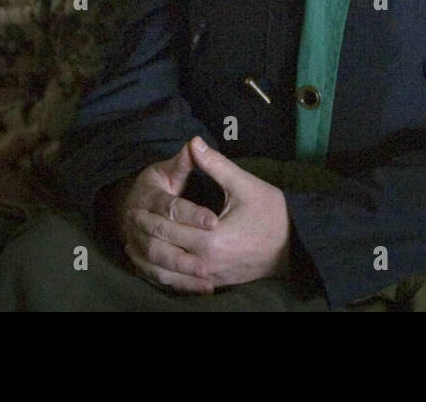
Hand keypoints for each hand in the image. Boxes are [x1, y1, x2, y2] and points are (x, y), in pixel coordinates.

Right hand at [117, 141, 219, 293]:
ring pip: (157, 261)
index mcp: (148, 197)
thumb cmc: (157, 186)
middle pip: (160, 239)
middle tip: (215, 254)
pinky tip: (202, 288)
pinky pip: (159, 277)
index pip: (170, 208)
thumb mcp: (169, 170)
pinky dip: (179, 285)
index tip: (214, 221)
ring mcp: (137, 244)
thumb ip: (184, 162)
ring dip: (182, 270)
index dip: (192, 214)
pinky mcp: (142, 261)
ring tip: (208, 275)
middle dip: (188, 247)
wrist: (131, 206)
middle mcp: (137, 223)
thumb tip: (196, 142)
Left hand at [121, 137, 290, 292]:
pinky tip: (158, 265)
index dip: (148, 217)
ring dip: (151, 258)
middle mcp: (208, 262)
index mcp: (211, 238)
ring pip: (170, 272)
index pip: (169, 228)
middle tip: (129, 221)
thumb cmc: (272, 213)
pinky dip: (166, 274)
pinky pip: (184, 282)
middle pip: (164, 250)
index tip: (133, 207)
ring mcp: (212, 276)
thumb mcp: (244, 185)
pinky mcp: (218, 282)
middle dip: (145, 235)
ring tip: (136, 244)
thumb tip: (194, 142)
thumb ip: (215, 165)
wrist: (296, 247)